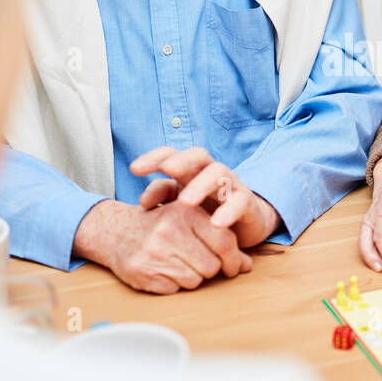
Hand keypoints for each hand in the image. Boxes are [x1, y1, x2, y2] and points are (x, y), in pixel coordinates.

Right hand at [72, 198, 250, 294]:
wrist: (116, 232)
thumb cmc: (161, 225)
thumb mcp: (190, 219)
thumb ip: (221, 238)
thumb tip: (247, 265)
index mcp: (186, 212)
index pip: (225, 241)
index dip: (234, 259)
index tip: (234, 267)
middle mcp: (171, 230)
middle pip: (212, 266)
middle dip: (209, 269)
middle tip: (197, 261)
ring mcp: (156, 253)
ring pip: (196, 281)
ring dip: (192, 277)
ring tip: (177, 262)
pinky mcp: (144, 273)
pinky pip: (176, 290)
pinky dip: (174, 285)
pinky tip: (163, 270)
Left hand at [130, 146, 280, 247]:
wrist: (243, 225)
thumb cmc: (206, 211)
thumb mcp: (180, 205)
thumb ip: (162, 196)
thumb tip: (143, 202)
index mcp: (190, 170)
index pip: (171, 154)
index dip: (153, 158)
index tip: (134, 169)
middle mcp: (210, 172)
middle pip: (198, 155)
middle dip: (181, 160)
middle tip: (167, 169)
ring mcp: (230, 184)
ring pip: (219, 173)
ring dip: (201, 185)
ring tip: (185, 202)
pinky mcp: (247, 201)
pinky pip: (240, 201)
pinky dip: (229, 211)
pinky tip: (216, 223)